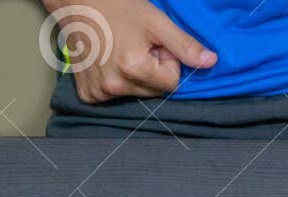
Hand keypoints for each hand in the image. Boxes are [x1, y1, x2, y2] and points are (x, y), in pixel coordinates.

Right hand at [44, 0, 216, 101]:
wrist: (77, 4)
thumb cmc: (117, 7)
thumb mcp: (156, 21)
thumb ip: (184, 45)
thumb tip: (210, 62)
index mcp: (134, 68)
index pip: (171, 83)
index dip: (167, 62)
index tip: (153, 44)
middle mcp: (115, 86)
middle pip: (153, 92)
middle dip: (151, 71)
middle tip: (137, 46)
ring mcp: (99, 93)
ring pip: (134, 94)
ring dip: (134, 77)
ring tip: (120, 51)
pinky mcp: (88, 95)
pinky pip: (113, 96)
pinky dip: (114, 82)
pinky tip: (107, 61)